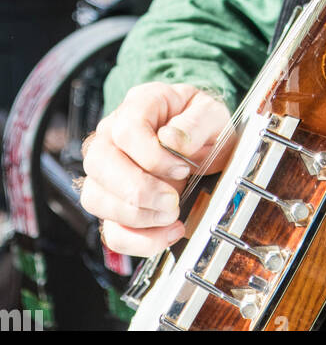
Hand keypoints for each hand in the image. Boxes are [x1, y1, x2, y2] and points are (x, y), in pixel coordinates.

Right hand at [80, 83, 231, 256]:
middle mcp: (112, 134)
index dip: (151, 156)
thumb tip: (172, 140)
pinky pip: (109, 229)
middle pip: (99, 163)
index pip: (125, 130)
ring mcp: (107, 170)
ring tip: (171, 216)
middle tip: (172, 201)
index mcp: (139, 105)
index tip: (182, 169)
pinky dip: (137, 240)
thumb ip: (197, 123)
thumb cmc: (203, 123)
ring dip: (135, 216)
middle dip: (138, 190)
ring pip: (95, 198)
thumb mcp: (212, 113)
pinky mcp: (113, 202)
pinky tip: (167, 233)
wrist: (205, 138)